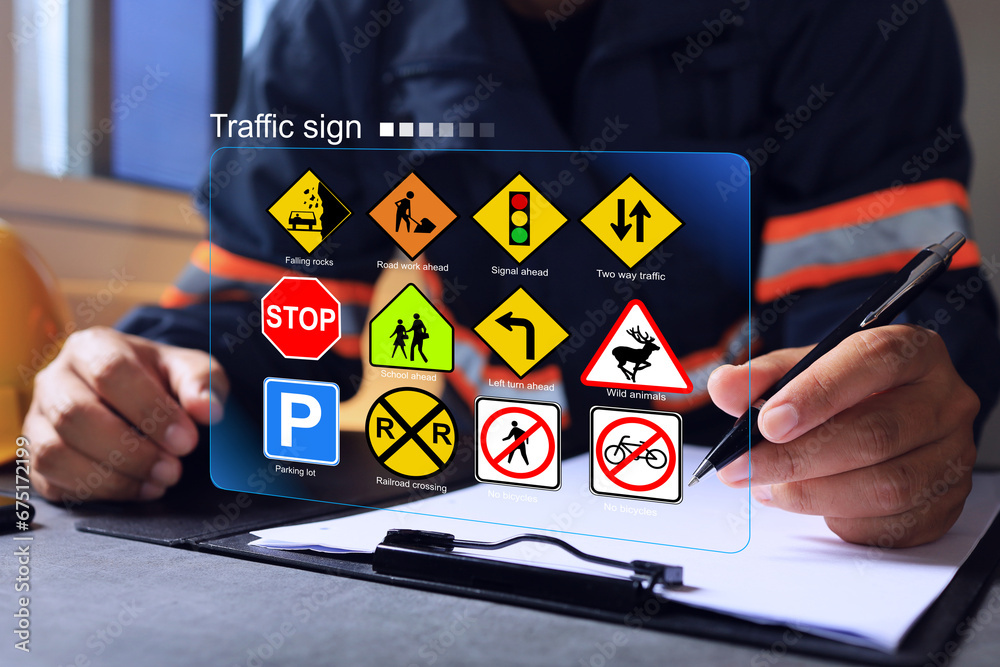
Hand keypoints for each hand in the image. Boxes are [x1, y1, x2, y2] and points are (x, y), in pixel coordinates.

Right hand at [24, 327, 228, 502]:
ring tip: (158, 483)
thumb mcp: (190, 370)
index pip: (111, 372)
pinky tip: (136, 490)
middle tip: (173, 470)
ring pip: (55, 452)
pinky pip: (52, 481)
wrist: (136, 393)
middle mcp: (55, 379)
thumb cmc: (160, 379)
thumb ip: (202, 382)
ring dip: (112, 477)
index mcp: (92, 346)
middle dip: (130, 451)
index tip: (186, 440)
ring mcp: (38, 419)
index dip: (149, 410)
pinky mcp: (34, 457)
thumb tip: (207, 409)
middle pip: (74, 415)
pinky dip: (97, 493)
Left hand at [707, 324, 978, 547]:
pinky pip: (892, 523)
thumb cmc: (847, 390)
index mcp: (911, 351)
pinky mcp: (947, 502)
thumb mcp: (805, 368)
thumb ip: (762, 377)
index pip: (871, 362)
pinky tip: (807, 502)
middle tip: (742, 468)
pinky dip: (840, 518)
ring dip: (812, 494)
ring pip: (885, 485)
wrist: (893, 416)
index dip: (817, 393)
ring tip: (767, 488)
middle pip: (874, 434)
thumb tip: (724, 388)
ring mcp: (952, 454)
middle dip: (796, 457)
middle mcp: (943, 400)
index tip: (767, 422)